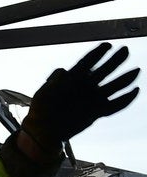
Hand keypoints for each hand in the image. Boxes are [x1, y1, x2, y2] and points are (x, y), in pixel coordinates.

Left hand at [22, 43, 138, 151]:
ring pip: (113, 86)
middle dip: (115, 60)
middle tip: (125, 50)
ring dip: (125, 79)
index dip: (97, 53)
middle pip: (103, 70)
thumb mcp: (43, 93)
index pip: (87, 62)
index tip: (108, 45)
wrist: (42, 130)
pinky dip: (125, 99)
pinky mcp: (96, 112)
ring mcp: (92, 99)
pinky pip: (115, 106)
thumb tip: (63, 70)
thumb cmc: (39, 110)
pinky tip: (135, 91)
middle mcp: (85, 87)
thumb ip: (54, 80)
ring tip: (136, 70)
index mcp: (72, 79)